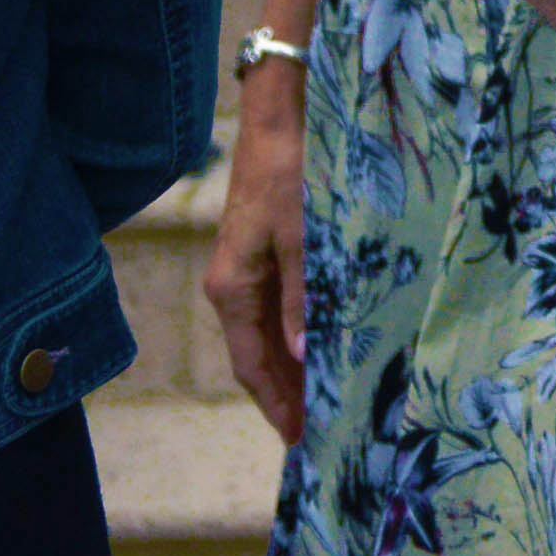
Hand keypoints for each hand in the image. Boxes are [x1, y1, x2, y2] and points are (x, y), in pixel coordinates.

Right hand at [203, 85, 311, 443]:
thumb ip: (302, 299)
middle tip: (319, 426)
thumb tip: (302, 357)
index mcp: (231, 289)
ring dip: (291, 365)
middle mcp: (230, 285)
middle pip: (256, 354)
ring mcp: (243, 269)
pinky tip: (320, 343)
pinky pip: (275, 308)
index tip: (297, 438)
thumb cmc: (289, 174)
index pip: (250, 364)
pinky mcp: (260, 251)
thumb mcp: (302, 238)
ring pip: (267, 333)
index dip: (274, 402)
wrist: (278, 117)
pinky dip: (295, 334)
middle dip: (284, 392)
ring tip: (324, 395)